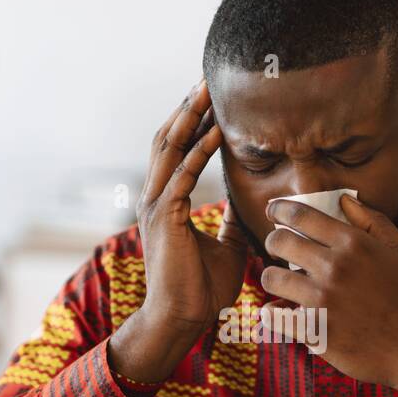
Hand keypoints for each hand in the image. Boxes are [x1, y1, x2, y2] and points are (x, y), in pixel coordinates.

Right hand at [109, 78, 248, 382]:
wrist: (183, 318)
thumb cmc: (201, 288)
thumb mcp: (224, 244)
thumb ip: (228, 220)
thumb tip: (241, 203)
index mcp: (167, 201)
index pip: (177, 150)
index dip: (192, 122)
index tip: (212, 98)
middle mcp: (156, 197)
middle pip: (168, 138)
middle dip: (188, 108)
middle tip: (208, 79)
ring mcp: (156, 205)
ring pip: (170, 148)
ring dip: (190, 117)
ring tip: (207, 91)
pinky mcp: (165, 217)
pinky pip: (182, 175)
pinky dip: (199, 150)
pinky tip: (217, 131)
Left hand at [262, 193, 397, 396]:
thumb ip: (373, 222)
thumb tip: (345, 200)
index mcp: (353, 243)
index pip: (301, 215)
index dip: (279, 209)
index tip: (273, 211)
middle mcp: (334, 267)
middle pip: (279, 242)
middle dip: (274, 242)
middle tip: (278, 249)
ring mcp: (322, 300)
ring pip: (271, 278)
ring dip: (272, 279)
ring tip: (281, 283)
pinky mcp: (314, 331)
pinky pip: (275, 316)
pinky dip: (272, 314)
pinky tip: (278, 312)